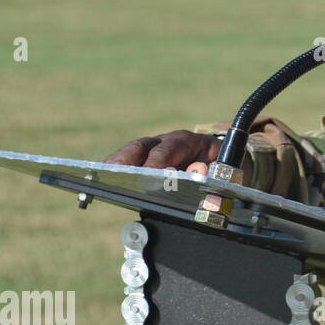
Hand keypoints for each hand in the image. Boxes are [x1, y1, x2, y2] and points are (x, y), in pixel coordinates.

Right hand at [103, 130, 222, 176]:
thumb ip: (215, 175)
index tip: (150, 173)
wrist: (224, 160)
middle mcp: (166, 142)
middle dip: (126, 159)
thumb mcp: (226, 172)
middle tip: (113, 173)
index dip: (158, 161)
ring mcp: (152, 150)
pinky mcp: (143, 161)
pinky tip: (99, 182)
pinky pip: (124, 164)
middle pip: (141, 146)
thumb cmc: (222, 167)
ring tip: (98, 179)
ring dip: (114, 166)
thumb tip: (198, 174)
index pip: (169, 149)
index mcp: (189, 141)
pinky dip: (112, 172)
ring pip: (129, 154)